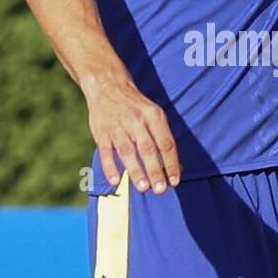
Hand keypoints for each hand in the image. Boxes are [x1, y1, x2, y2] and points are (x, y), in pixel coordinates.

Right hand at [86, 76, 180, 193]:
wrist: (107, 86)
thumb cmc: (136, 106)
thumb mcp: (154, 114)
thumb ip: (164, 138)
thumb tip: (176, 167)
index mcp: (153, 115)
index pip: (166, 143)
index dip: (172, 163)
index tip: (175, 181)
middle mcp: (136, 120)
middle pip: (148, 149)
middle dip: (155, 171)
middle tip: (160, 190)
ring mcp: (117, 127)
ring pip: (128, 152)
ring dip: (135, 171)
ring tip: (143, 188)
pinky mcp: (101, 133)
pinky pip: (106, 152)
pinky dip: (110, 167)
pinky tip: (116, 181)